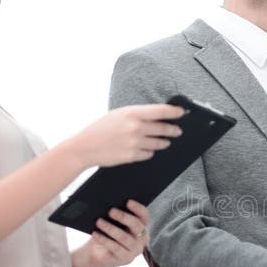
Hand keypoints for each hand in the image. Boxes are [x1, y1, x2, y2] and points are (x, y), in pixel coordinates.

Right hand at [66, 103, 185, 169]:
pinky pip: (148, 154)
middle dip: (173, 130)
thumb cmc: (100, 128)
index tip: (182, 113)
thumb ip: (136, 115)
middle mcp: (135, 127)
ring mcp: (134, 143)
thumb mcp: (118, 114)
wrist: (84, 147)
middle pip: (163, 128)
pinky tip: (146, 149)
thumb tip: (156, 116)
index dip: (174, 112)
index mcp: (132, 113)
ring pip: (158, 143)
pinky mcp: (132, 156)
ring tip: (166, 141)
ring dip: (163, 142)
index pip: (161, 111)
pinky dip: (149, 152)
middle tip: (177, 131)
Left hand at [71, 200, 149, 266]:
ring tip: (99, 221)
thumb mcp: (112, 223)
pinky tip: (96, 233)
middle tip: (110, 211)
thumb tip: (112, 203)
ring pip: (125, 237)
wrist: (95, 254)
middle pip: (137, 226)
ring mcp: (135, 251)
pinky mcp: (126, 259)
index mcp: (141, 227)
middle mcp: (142, 239)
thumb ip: (116, 215)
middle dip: (124, 217)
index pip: (144, 215)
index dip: (137, 208)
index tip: (128, 201)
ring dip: (111, 228)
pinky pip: (115, 248)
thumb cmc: (104, 234)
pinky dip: (104, 239)